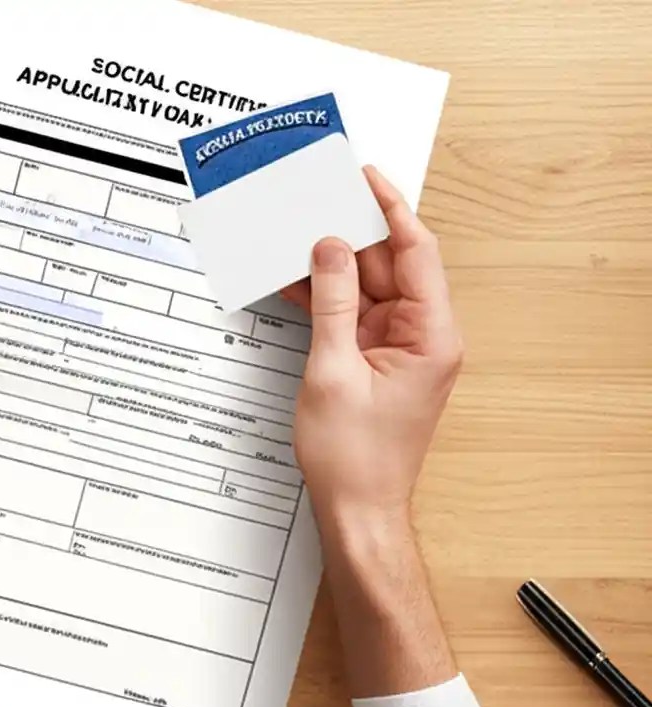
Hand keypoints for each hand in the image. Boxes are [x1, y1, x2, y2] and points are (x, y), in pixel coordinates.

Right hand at [282, 167, 464, 697]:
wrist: (357, 509)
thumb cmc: (355, 458)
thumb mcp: (333, 370)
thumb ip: (332, 302)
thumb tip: (331, 249)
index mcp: (430, 336)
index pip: (415, 252)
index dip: (390, 209)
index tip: (366, 177)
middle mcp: (422, 337)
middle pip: (389, 265)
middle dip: (353, 232)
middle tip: (318, 199)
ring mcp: (399, 349)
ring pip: (367, 288)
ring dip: (333, 265)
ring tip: (297, 234)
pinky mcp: (376, 361)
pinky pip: (352, 314)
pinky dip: (326, 298)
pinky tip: (295, 281)